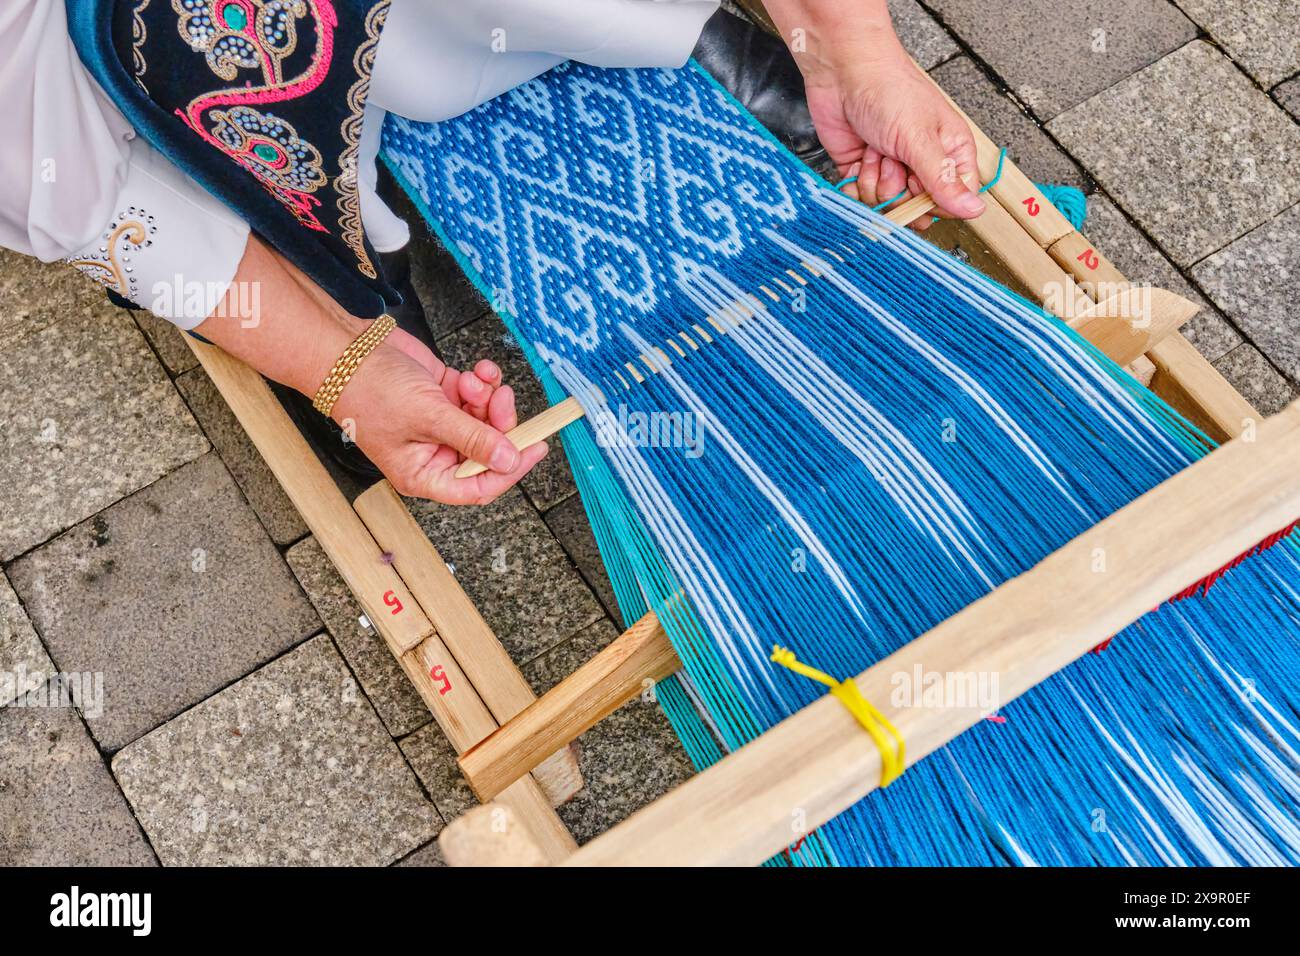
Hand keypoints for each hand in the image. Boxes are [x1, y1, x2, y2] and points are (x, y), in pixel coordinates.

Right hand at [331, 324, 547, 504]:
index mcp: (423, 474)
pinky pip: (477, 395)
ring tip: (476, 381)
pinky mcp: (444, 396)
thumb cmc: (369, 390)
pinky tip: (474, 371)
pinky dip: (481, 383)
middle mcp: (434, 453)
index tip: (536, 448)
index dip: (510, 471)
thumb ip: (473, 439)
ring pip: (485, 420)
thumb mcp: (429, 417)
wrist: (346, 348)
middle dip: (499, 424)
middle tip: (502, 401)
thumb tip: (509, 461)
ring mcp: (440, 424)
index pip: (478, 487)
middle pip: (487, 451)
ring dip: (489, 399)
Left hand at [765, 1, 984, 228]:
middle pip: (914, 208)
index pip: (951, 201)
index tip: (917, 187)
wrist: (843, 71)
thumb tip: (974, 211)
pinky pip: (859, 199)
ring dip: (874, 179)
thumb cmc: (889, 90)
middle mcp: (922, 164)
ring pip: (884, 205)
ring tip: (876, 148)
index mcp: (950, 153)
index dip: (932, 204)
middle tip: (894, 159)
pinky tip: (858, 158)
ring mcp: (891, 169)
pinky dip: (854, 183)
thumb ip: (943, 180)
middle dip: (898, 189)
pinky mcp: (862, 171)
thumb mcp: (920, 139)